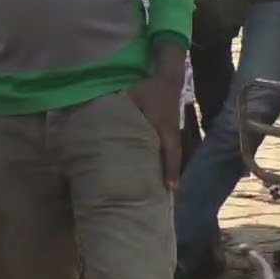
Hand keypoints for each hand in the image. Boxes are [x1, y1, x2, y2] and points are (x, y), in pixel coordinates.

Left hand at [129, 70, 183, 189]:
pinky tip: (162, 174)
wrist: (167, 80)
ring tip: (167, 192)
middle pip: (174, 157)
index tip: (170, 187)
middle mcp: (171, 132)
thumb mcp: (133, 96)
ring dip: (171, 171)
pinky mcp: (171, 131)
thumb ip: (120, 111)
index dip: (170, 168)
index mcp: (162, 125)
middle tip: (169, 198)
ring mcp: (173, 132)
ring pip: (174, 155)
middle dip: (172, 176)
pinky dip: (168, 162)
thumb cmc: (148, 90)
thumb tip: (104, 126)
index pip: (169, 150)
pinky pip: (171, 149)